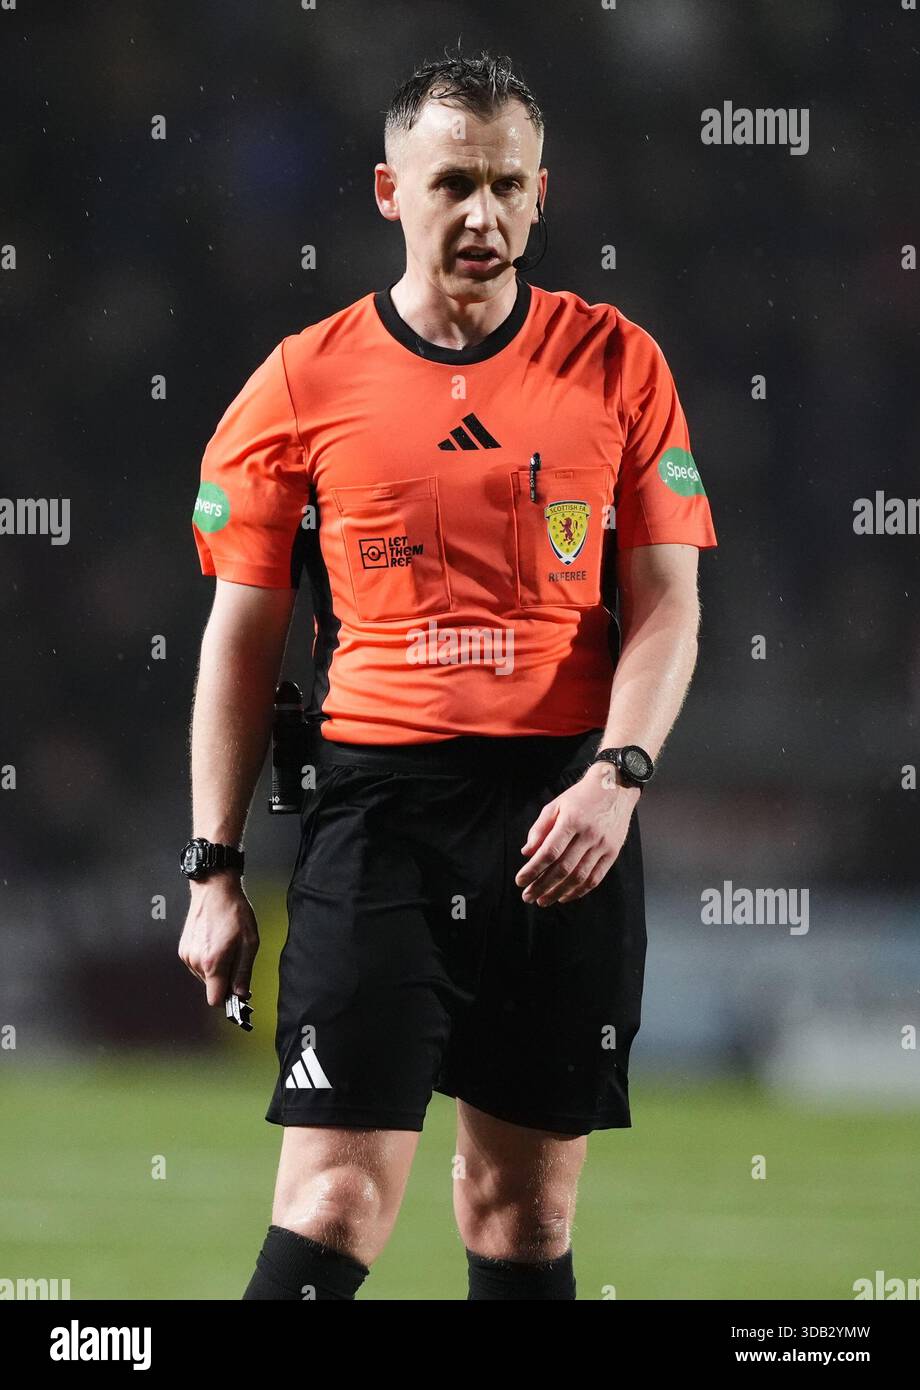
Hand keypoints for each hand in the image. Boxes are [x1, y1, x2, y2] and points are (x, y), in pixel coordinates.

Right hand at [178, 875, 259, 1006]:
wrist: (215, 890)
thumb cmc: (234, 912)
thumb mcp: (249, 943)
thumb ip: (243, 973)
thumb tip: (241, 994)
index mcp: (213, 962)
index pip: (215, 999)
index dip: (228, 1001)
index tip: (238, 996)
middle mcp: (196, 961)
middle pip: (211, 987)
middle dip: (225, 981)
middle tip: (237, 963)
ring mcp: (187, 955)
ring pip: (204, 977)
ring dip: (216, 970)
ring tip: (226, 948)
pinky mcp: (183, 948)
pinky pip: (197, 965)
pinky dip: (208, 961)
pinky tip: (216, 944)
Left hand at [515, 762, 639, 906]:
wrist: (615, 787)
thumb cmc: (581, 796)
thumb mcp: (556, 805)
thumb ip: (540, 829)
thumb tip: (527, 853)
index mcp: (572, 820)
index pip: (549, 852)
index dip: (533, 869)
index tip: (520, 881)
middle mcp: (589, 835)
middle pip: (563, 868)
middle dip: (542, 886)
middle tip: (528, 896)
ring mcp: (603, 845)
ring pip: (579, 877)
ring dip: (559, 892)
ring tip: (543, 900)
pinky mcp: (613, 852)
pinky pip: (596, 878)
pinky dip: (579, 891)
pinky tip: (565, 896)